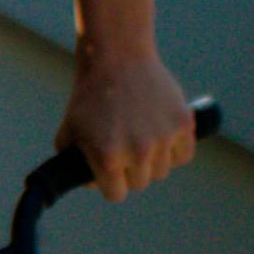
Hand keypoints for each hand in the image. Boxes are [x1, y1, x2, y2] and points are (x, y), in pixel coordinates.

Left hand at [61, 48, 199, 202]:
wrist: (116, 58)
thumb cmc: (90, 96)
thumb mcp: (70, 131)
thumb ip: (72, 163)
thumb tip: (86, 184)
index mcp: (107, 158)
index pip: (116, 194)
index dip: (110, 182)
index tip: (110, 170)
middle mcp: (137, 153)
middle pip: (140, 183)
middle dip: (130, 170)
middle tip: (124, 146)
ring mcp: (163, 138)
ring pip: (163, 170)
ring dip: (153, 159)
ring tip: (141, 134)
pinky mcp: (183, 123)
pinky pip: (184, 154)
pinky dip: (176, 148)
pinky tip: (163, 134)